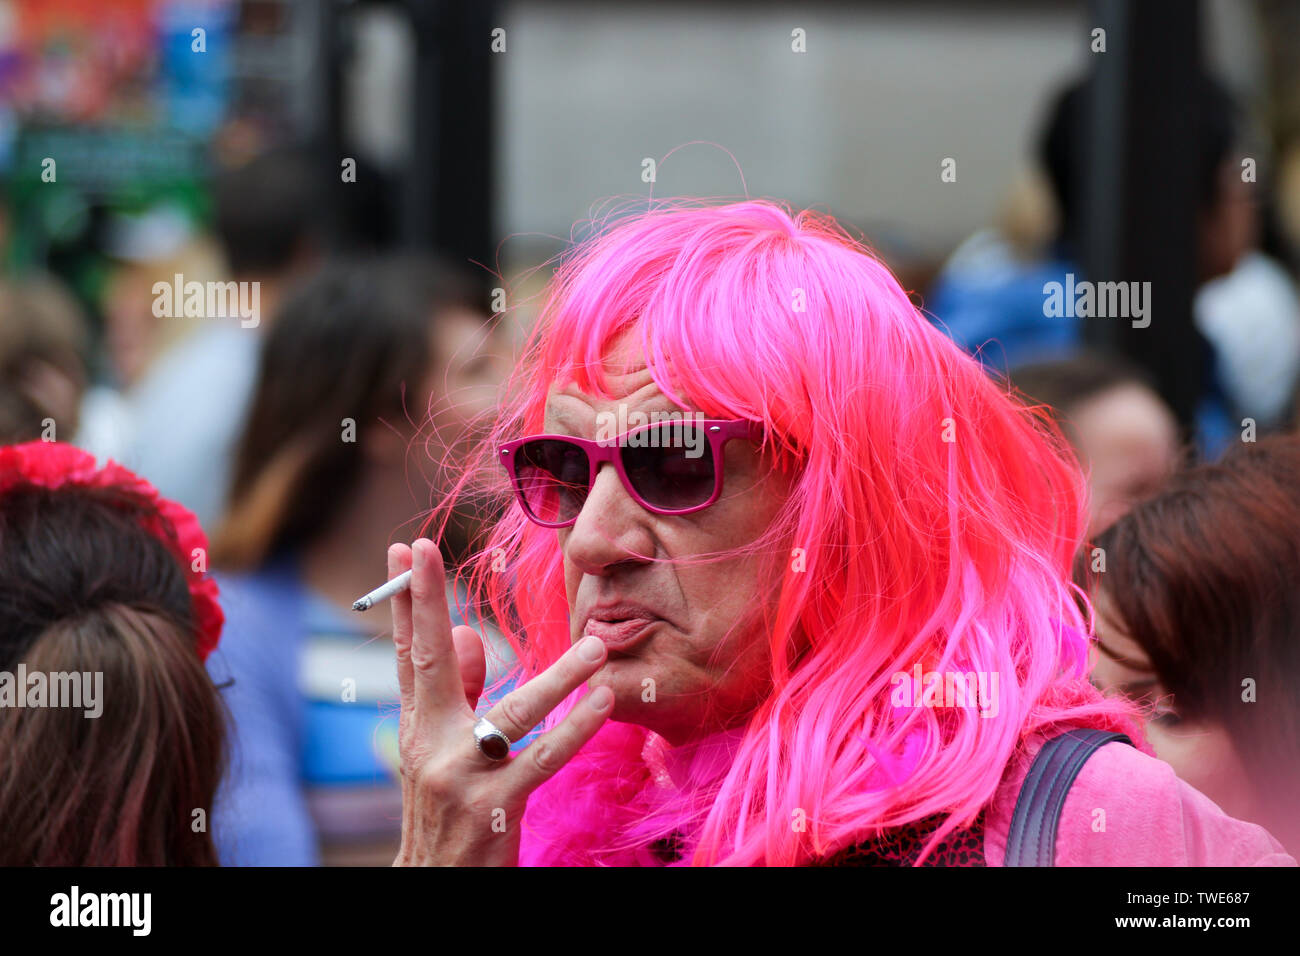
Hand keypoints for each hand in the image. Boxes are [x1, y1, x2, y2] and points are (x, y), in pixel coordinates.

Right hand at [390, 538, 612, 865]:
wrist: (438, 881)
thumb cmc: (448, 805)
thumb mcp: (441, 747)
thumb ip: (458, 689)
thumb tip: (464, 629)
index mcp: (417, 725)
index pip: (408, 652)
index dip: (405, 600)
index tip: (405, 548)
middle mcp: (430, 745)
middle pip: (429, 664)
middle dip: (426, 603)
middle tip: (428, 548)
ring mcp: (461, 776)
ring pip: (509, 714)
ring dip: (557, 679)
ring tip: (595, 647)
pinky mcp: (496, 806)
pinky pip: (542, 759)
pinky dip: (575, 729)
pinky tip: (603, 702)